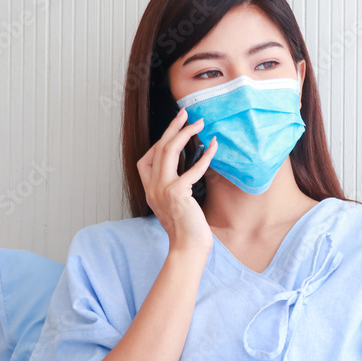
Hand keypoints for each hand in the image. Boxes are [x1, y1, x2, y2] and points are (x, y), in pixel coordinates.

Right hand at [136, 108, 217, 253]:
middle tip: (186, 113)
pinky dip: (205, 156)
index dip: (161, 141)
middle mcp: (152, 187)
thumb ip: (174, 186)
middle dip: (172, 127)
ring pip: (169, 150)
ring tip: (199, 123)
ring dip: (185, 133)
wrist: (188, 247)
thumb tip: (187, 167)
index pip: (147, 159)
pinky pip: (192, 168)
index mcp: (150, 190)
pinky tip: (214, 147)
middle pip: (159, 148)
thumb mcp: (174, 204)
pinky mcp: (177, 193)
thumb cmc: (186, 227)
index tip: (176, 128)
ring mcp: (162, 189)